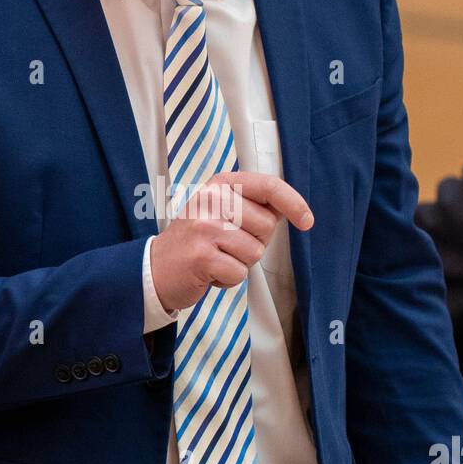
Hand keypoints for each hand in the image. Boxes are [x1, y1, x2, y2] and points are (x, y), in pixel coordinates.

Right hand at [149, 171, 313, 312]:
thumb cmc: (195, 241)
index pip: (269, 186)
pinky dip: (229, 279)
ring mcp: (204, 227)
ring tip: (217, 258)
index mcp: (219, 184)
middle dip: (255, 242)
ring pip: (255, 252)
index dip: (294, 203)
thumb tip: (290, 209)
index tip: (307, 221)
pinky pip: (239, 272)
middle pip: (267, 225)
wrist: (155, 269)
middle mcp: (210, 200)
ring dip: (240, 263)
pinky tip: (210, 272)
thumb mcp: (220, 211)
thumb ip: (252, 206)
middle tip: (228, 245)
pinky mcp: (201, 256)